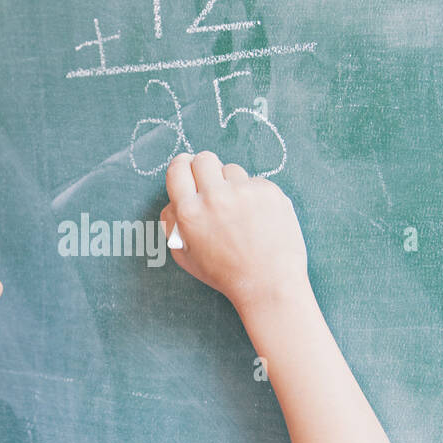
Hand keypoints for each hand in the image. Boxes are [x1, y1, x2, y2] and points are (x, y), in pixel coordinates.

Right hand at [160, 151, 309, 312]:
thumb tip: (174, 201)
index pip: (177, 168)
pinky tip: (258, 218)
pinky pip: (255, 182)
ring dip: (231, 184)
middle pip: (204, 159)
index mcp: (190, 212)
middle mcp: (215, 197)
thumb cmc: (226, 274)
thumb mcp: (185, 255)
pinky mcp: (268, 191)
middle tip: (212, 185)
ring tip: (239, 211)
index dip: (182, 166)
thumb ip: (173, 224)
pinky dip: (254, 195)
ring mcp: (244, 192)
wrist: (268, 284)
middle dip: (205, 169)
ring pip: (231, 169)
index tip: (187, 169)